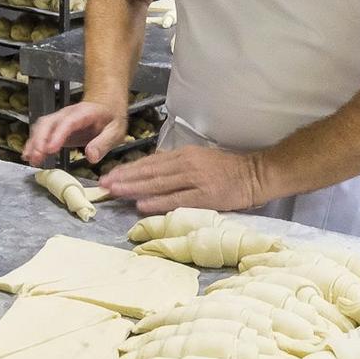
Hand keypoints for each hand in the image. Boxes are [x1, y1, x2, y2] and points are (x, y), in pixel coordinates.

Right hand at [23, 101, 126, 166]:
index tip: (50, 149)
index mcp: (84, 113)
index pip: (68, 122)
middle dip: (39, 140)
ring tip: (31, 159)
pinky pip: (40, 133)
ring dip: (34, 142)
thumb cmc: (111, 118)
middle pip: (48, 123)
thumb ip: (103, 143)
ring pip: (41, 127)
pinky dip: (33, 143)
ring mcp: (59, 120)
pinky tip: (28, 155)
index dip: (57, 135)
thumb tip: (91, 157)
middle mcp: (67, 114)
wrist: (106, 105)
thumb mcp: (116, 131)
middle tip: (37, 157)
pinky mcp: (55, 128)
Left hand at [100, 143, 268, 214]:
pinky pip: (176, 199)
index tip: (109, 175)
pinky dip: (157, 201)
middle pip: (149, 171)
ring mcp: (195, 179)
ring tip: (115, 192)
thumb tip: (150, 173)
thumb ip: (176, 165)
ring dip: (134, 188)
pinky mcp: (205, 195)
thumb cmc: (227, 169)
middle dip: (124, 178)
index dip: (128, 169)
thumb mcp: (199, 160)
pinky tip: (141, 204)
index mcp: (184, 154)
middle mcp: (186, 164)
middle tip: (103, 185)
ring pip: (158, 184)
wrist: (256, 174)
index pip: (150, 162)